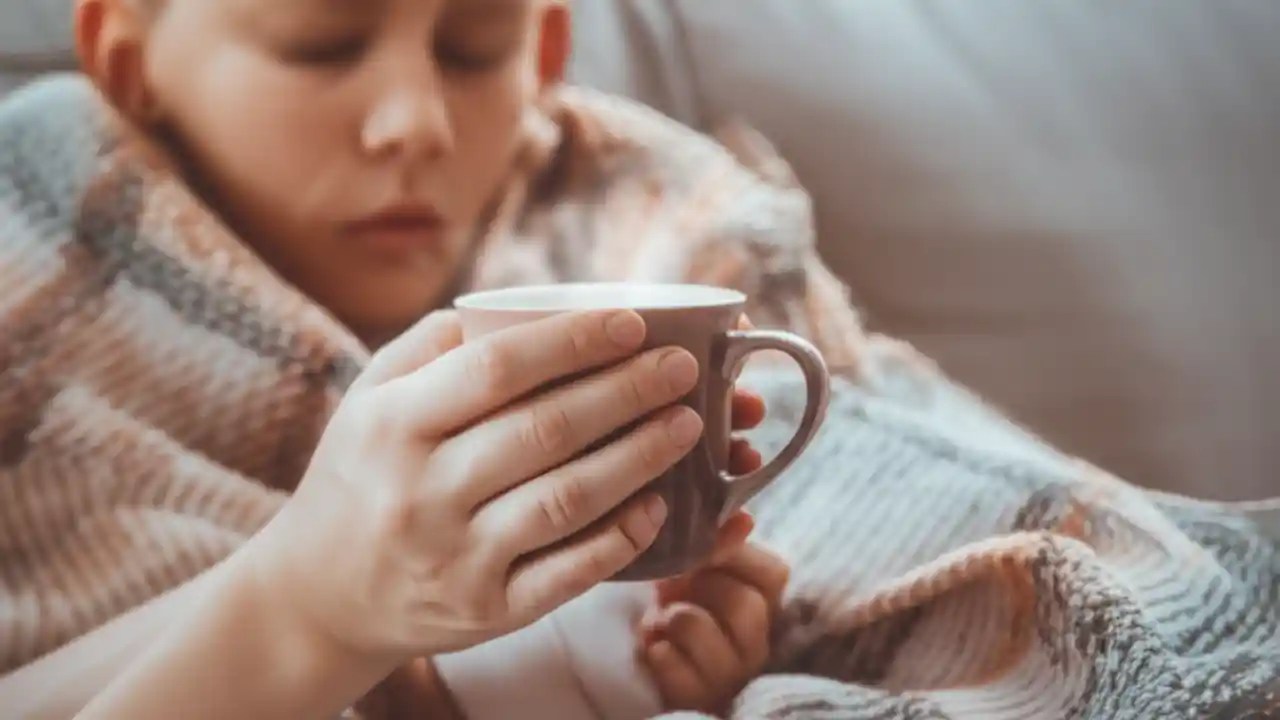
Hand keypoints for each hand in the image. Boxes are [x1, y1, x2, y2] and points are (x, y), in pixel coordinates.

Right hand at [248, 309, 708, 667]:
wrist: (318, 596)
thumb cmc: (359, 477)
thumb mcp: (369, 401)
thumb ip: (433, 347)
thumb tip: (516, 308)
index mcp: (395, 424)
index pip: (496, 369)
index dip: (573, 342)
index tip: (632, 323)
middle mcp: (423, 491)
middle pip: (546, 430)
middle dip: (628, 392)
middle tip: (683, 368)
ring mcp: (456, 557)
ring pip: (567, 499)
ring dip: (640, 458)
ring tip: (690, 425)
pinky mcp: (485, 612)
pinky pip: (567, 574)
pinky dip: (620, 539)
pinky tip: (659, 506)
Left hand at [638, 515, 789, 714]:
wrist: (646, 651)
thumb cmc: (678, 602)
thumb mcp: (697, 567)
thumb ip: (721, 543)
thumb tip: (745, 517)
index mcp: (763, 605)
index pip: (775, 573)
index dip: (734, 554)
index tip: (703, 552)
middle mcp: (754, 643)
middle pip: (744, 605)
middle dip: (698, 586)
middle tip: (671, 585)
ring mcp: (727, 675)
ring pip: (700, 629)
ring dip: (670, 616)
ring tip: (659, 619)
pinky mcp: (695, 697)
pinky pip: (670, 662)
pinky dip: (655, 648)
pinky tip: (652, 646)